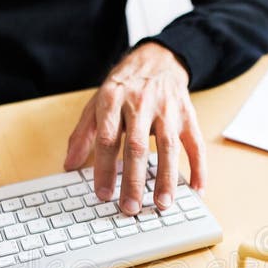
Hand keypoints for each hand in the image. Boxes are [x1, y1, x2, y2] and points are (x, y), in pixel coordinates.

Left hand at [64, 42, 205, 215]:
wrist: (157, 60)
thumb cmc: (124, 87)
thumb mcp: (97, 103)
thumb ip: (83, 134)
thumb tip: (69, 165)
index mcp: (113, 101)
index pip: (107, 139)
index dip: (104, 168)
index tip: (103, 194)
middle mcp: (140, 105)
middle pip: (136, 147)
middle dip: (134, 180)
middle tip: (130, 207)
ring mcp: (167, 111)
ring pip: (167, 147)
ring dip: (166, 178)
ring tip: (162, 204)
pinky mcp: (187, 116)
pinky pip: (195, 144)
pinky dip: (198, 168)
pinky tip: (196, 190)